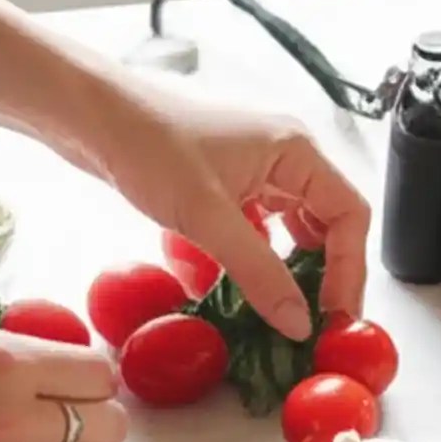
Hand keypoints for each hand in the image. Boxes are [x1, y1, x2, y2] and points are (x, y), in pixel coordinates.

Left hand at [83, 68, 371, 340]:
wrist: (90, 116)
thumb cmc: (148, 144)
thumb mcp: (207, 217)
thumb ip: (259, 273)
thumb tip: (298, 323)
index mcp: (295, 150)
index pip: (350, 216)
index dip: (349, 271)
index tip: (333, 319)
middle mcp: (282, 157)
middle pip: (325, 224)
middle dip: (320, 276)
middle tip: (307, 325)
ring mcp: (251, 170)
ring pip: (286, 230)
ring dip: (283, 270)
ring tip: (275, 313)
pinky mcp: (220, 183)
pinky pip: (252, 228)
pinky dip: (249, 258)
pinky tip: (233, 287)